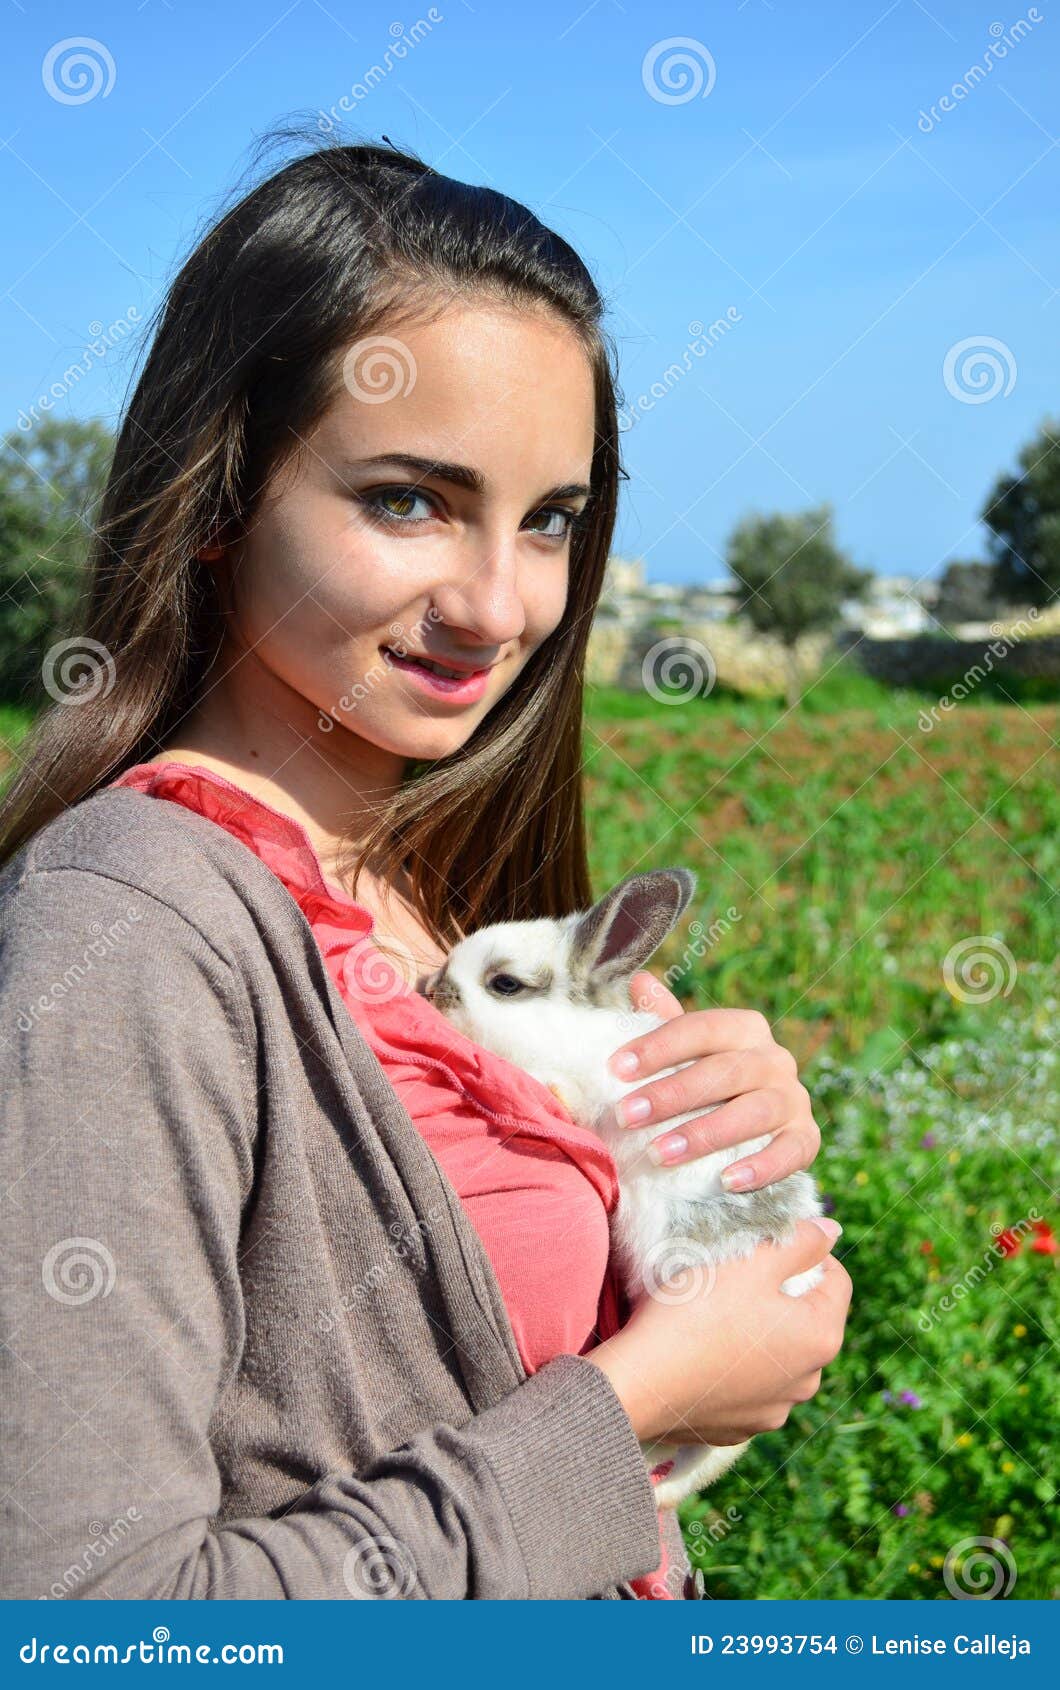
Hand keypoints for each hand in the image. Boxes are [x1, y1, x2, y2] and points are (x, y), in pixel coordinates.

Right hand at [586, 1217, 851, 1444]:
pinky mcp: (741, 1428)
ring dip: (759, 1333)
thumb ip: (800, 1242)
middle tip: (738, 1277)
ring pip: (779, 1355)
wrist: (640, 1385)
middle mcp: (808, 1381)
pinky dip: (735, 1367)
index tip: (771, 1245)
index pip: (838, 1282)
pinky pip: (749, 1387)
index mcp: (821, 1337)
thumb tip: (831, 1231)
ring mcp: (774, 1410)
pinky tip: (703, 1352)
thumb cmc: (696, 1314)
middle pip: (808, 1320)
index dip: (808, 1254)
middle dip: (782, 1295)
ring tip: (717, 1315)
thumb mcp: (751, 1263)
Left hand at [606, 970, 819, 1191]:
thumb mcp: (689, 1052)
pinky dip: (761, 1167)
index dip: (658, 1046)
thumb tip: (639, 979)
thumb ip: (665, 1019)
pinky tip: (727, 1182)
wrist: (760, 1128)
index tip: (615, 1069)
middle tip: (626, 1117)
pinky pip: (790, 1153)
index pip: (702, 1029)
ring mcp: (794, 1099)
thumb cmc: (711, 1082)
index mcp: (745, 1029)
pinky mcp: (806, 1139)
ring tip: (659, 1154)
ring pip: (754, 1112)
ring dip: (705, 1134)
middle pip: (724, 1071)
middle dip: (672, 1095)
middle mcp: (775, 1059)